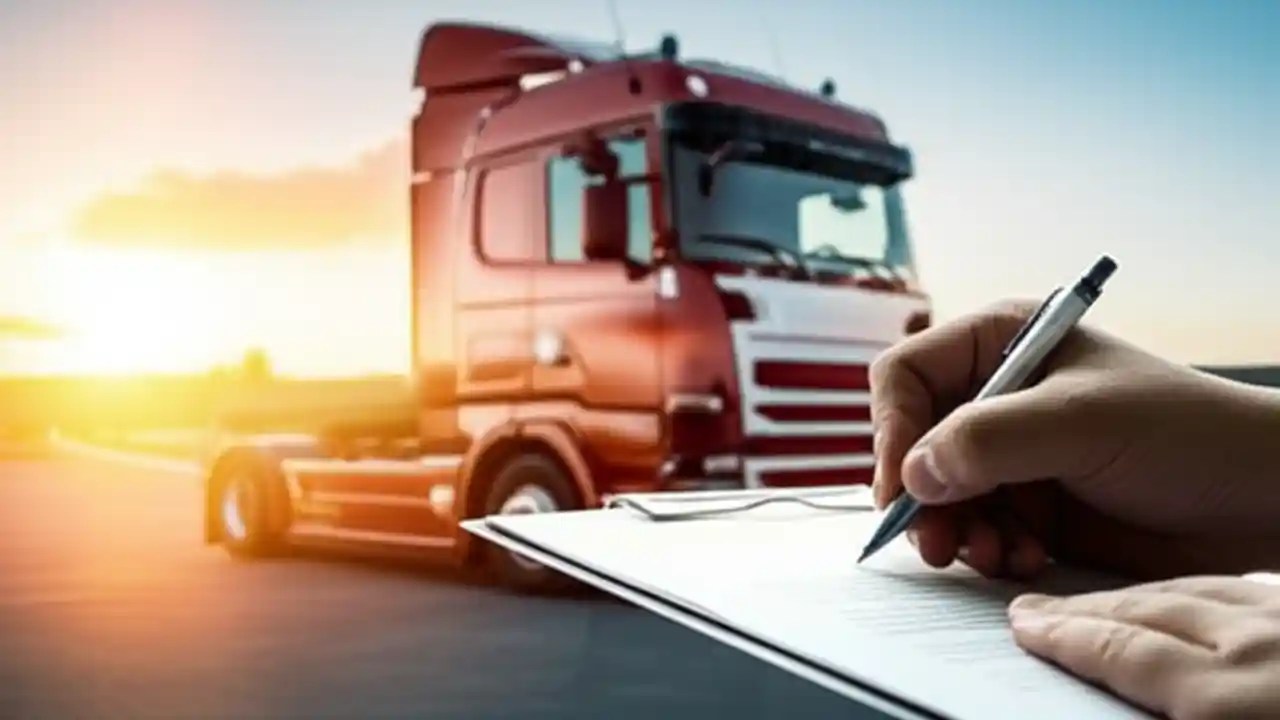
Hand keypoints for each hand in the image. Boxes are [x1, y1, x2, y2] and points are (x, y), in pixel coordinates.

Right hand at [869, 301, 1279, 579]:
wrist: (1257, 498)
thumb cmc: (1186, 433)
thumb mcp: (1081, 423)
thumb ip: (988, 440)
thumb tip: (913, 473)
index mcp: (1000, 342)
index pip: (906, 377)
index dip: (892, 430)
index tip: (901, 487)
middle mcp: (996, 394)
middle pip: (912, 442)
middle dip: (922, 497)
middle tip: (938, 543)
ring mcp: (1010, 451)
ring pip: (937, 493)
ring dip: (955, 530)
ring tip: (992, 555)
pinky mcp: (1029, 501)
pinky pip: (974, 526)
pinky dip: (987, 548)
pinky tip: (1023, 558)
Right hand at [1008, 576, 1279, 719]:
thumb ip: (1151, 710)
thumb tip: (1101, 702)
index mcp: (1229, 697)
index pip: (1122, 652)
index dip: (1066, 639)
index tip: (1025, 627)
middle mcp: (1263, 646)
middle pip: (1151, 609)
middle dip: (1084, 607)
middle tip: (1036, 607)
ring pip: (1201, 588)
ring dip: (1139, 592)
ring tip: (1100, 598)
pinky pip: (1251, 588)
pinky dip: (1207, 590)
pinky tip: (1201, 598)